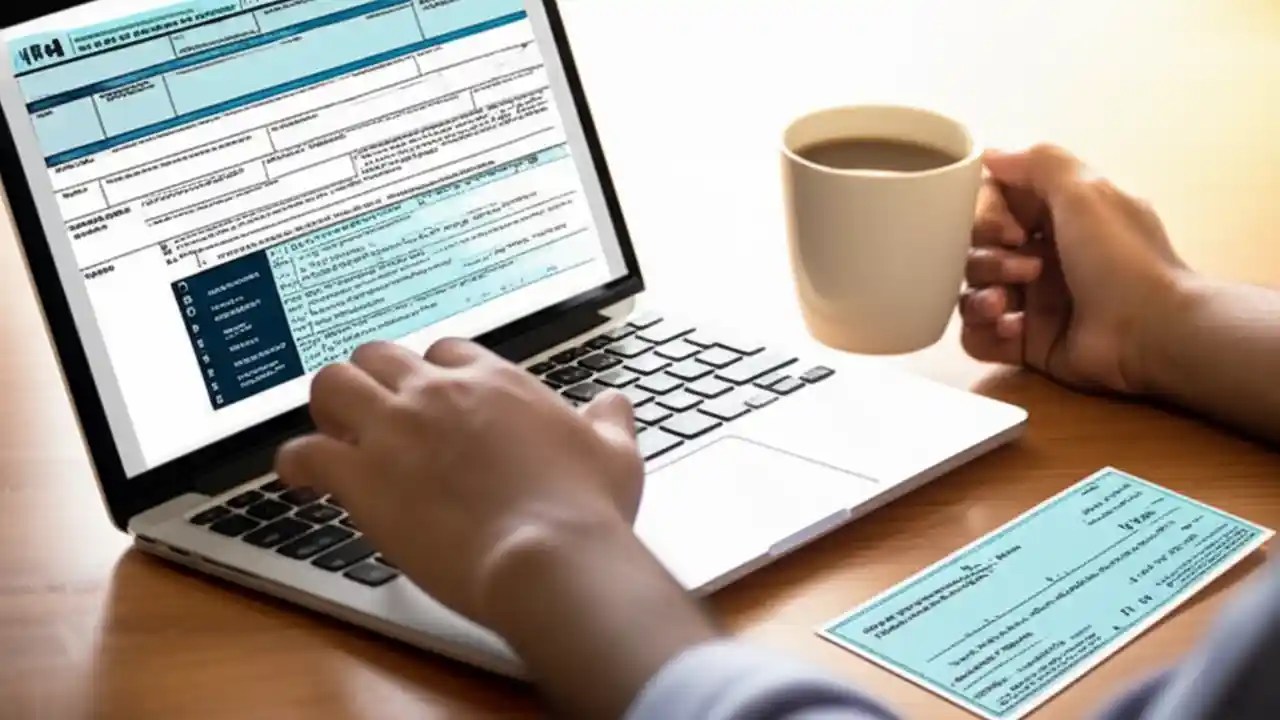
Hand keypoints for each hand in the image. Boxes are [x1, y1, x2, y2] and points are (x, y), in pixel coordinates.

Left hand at [274, 338, 643, 625]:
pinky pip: (304, 453)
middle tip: (374, 411)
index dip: (434, 375)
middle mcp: (438, 394)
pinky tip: (299, 478)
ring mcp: (395, 431)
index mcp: (494, 382)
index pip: (445, 352)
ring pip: (332, 384)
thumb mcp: (614, 453)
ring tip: (331, 431)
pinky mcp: (363, 478)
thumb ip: (610, 420)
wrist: (548, 556)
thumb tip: (615, 403)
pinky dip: (295, 464)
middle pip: (379, 355)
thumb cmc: (584, 509)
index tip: (432, 399)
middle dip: (373, 379)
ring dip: (328, 406)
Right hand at [961, 144, 1187, 393]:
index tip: (1009, 230)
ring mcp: (1032, 303)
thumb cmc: (1121, 258)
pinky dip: (984, 333)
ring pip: (971, 293)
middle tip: (1025, 271)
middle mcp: (1040, 257)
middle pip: (975, 251)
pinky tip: (1011, 331)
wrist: (1152, 331)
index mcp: (1057, 218)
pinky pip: (978, 337)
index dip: (987, 216)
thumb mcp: (1087, 192)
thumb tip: (989, 155)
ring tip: (1006, 307)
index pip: (993, 206)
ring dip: (980, 297)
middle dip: (987, 260)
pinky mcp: (1027, 344)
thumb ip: (1038, 163)